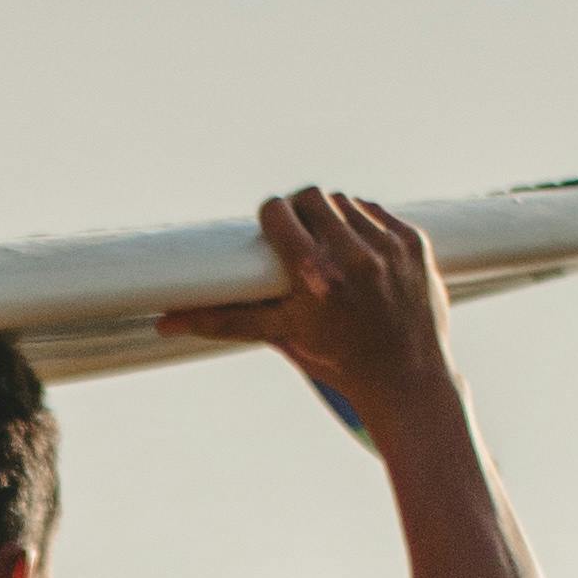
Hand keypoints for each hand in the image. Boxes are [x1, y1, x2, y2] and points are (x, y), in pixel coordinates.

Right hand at [161, 185, 462, 429]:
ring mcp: (390, 248)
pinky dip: (365, 226)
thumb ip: (222, 321)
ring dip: (333, 217)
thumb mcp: (280, 337)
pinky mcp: (414, 243)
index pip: (281, 212)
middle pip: (314, 196)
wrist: (407, 380)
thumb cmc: (337, 362)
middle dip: (301, 210)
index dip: (272, 215)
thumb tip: (163, 321)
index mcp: (318, 279)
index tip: (272, 226)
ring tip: (330, 246)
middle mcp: (357, 258)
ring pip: (346, 202)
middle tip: (298, 233)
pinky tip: (361, 253)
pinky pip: (378, 212)